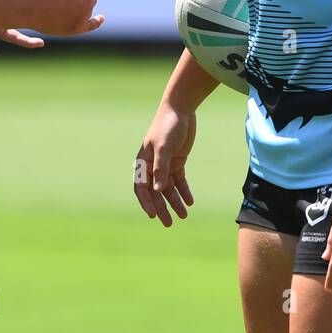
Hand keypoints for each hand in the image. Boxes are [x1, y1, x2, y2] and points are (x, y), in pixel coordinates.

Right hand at [133, 102, 195, 226]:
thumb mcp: (164, 148)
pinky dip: (184, 191)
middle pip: (156, 192)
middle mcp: (152, 166)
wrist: (181, 109)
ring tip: (184, 216)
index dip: (147, 203)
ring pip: (168, 189)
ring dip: (175, 202)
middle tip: (169, 223)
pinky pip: (179, 181)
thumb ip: (161, 169)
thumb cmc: (167, 126)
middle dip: (162, 208)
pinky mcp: (177, 161)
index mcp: (143, 163)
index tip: (154, 215)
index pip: (141, 188)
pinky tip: (190, 201)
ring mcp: (165, 164)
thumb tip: (158, 190)